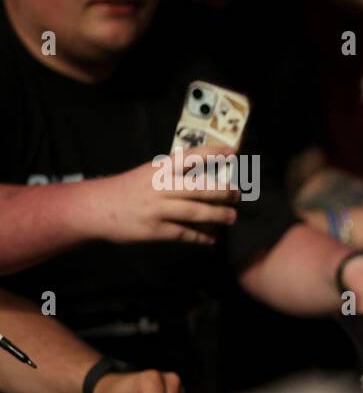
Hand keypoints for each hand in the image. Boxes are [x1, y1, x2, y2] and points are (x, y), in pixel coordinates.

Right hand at [85, 146, 241, 245]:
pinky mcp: (154, 230)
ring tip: (231, 217)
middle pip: (199, 187)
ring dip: (217, 215)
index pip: (191, 156)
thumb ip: (173, 174)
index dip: (214, 153)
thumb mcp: (148, 173)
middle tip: (238, 194)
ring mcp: (157, 209)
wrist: (95, 208)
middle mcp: (160, 186)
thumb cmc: (126, 189)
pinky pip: (184, 234)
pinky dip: (200, 237)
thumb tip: (205, 175)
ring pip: (195, 212)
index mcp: (160, 169)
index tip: (233, 153)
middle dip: (223, 191)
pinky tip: (211, 239)